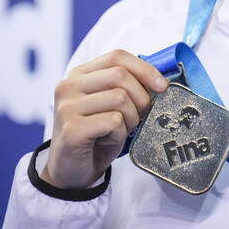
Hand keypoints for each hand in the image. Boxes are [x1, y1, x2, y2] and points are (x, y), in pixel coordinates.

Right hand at [40, 49, 168, 189]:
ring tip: (120, 130)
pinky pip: (113, 121)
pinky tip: (108, 140)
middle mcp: (69, 86)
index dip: (144, 68)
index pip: (117, 56)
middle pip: (120, 75)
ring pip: (120, 98)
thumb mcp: (112, 105)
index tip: (162, 86)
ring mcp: (67, 107)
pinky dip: (120, 133)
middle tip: (138, 116)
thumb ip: (127, 87)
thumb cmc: (97, 136)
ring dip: (130, 118)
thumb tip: (159, 80)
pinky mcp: (71, 129)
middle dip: (140, 97)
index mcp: (79, 74)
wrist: (72, 172)